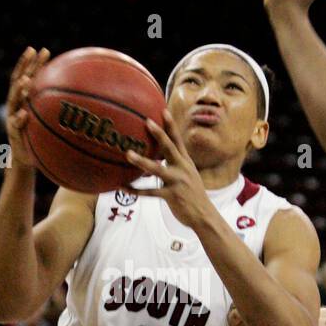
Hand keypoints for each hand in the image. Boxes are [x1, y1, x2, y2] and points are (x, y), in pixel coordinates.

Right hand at [5, 46, 49, 170]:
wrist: (27, 160)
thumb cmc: (42, 140)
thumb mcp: (52, 124)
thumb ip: (59, 112)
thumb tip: (85, 102)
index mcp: (26, 100)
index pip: (29, 77)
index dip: (35, 63)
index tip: (44, 50)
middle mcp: (17, 105)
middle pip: (17, 81)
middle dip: (24, 65)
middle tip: (31, 50)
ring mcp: (13, 118)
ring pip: (14, 100)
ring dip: (19, 89)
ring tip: (25, 80)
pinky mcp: (12, 133)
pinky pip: (15, 125)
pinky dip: (19, 119)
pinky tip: (24, 114)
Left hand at [126, 111, 214, 229]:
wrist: (204, 215)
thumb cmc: (193, 195)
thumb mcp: (188, 176)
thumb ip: (176, 166)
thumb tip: (160, 158)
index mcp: (186, 162)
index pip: (178, 140)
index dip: (171, 125)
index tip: (163, 110)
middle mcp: (182, 169)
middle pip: (169, 148)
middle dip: (159, 134)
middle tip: (147, 121)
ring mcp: (177, 182)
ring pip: (157, 170)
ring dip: (142, 161)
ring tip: (128, 154)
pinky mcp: (171, 196)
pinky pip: (150, 192)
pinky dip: (135, 190)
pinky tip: (121, 186)